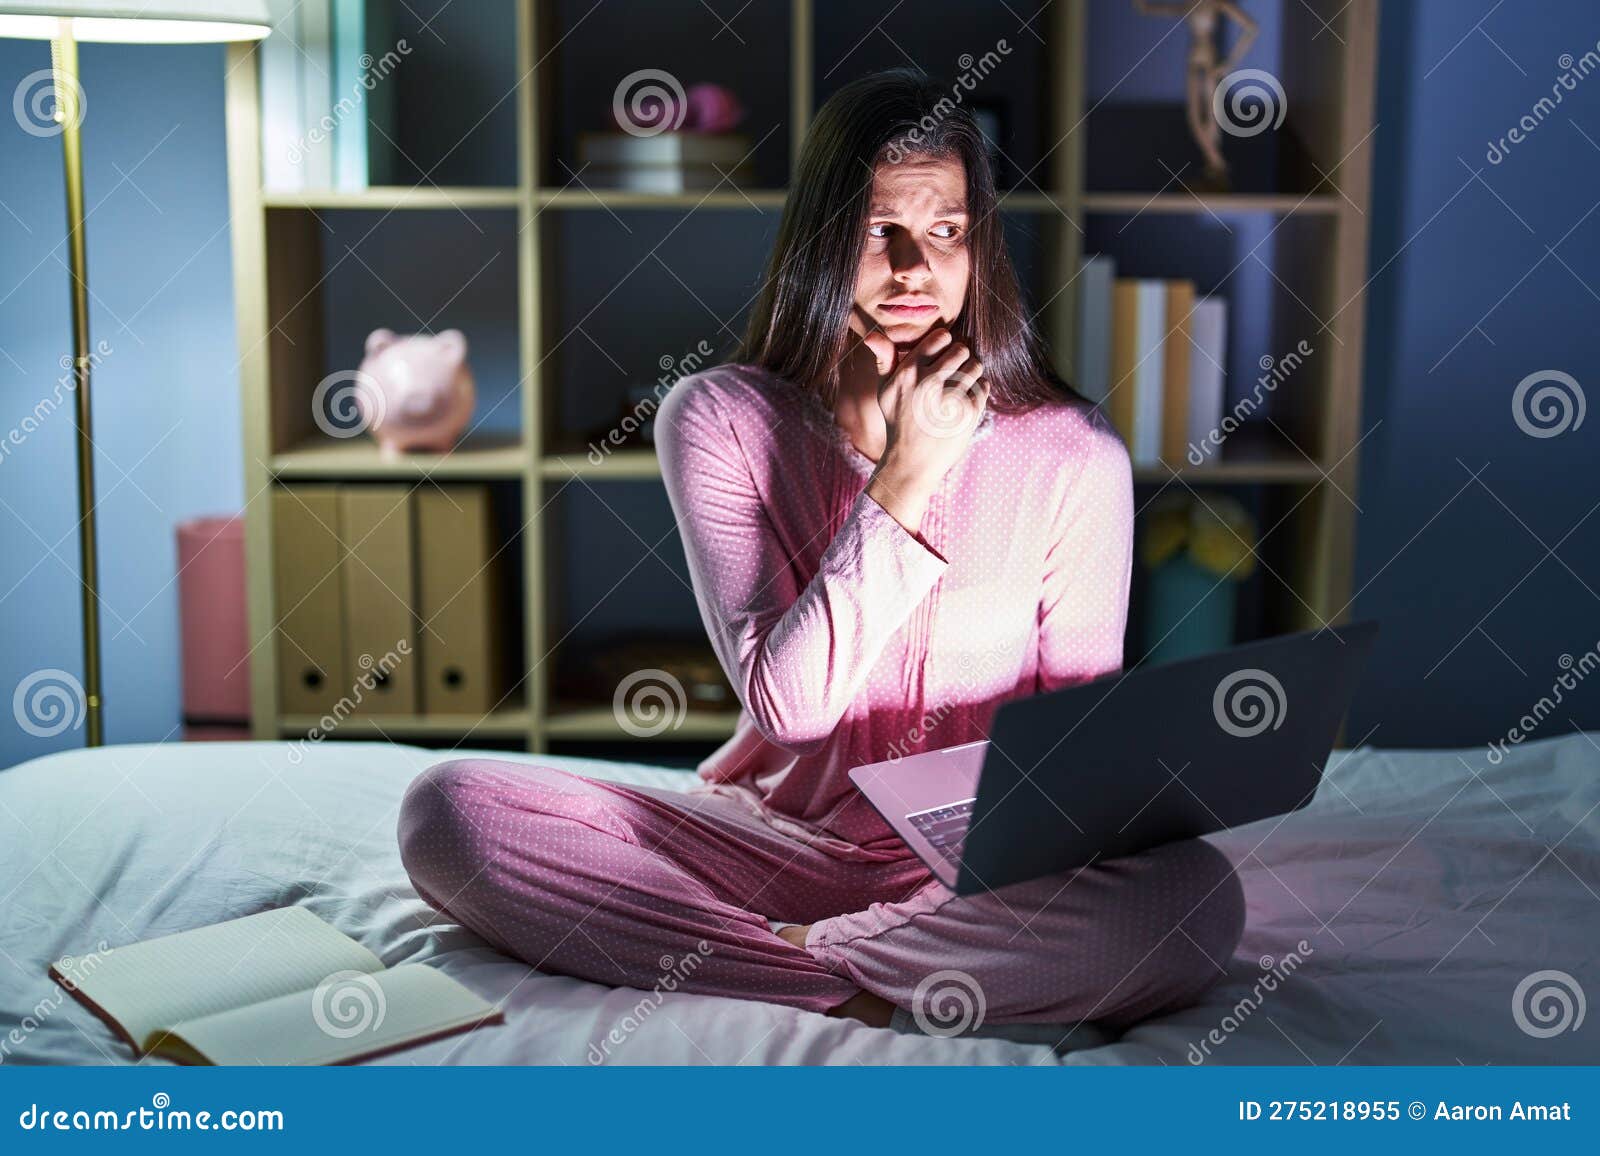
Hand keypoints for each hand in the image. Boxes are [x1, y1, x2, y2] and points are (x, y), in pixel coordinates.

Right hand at [853, 322, 988, 532]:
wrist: (911, 463)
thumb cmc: (898, 423)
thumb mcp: (885, 391)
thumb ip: (884, 360)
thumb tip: (873, 334)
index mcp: (909, 372)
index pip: (942, 337)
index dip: (944, 344)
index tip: (941, 357)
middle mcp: (930, 382)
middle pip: (962, 349)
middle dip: (960, 358)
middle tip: (951, 374)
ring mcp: (951, 397)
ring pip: (976, 366)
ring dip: (971, 374)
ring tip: (958, 389)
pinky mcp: (969, 412)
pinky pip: (983, 386)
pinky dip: (978, 392)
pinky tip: (963, 404)